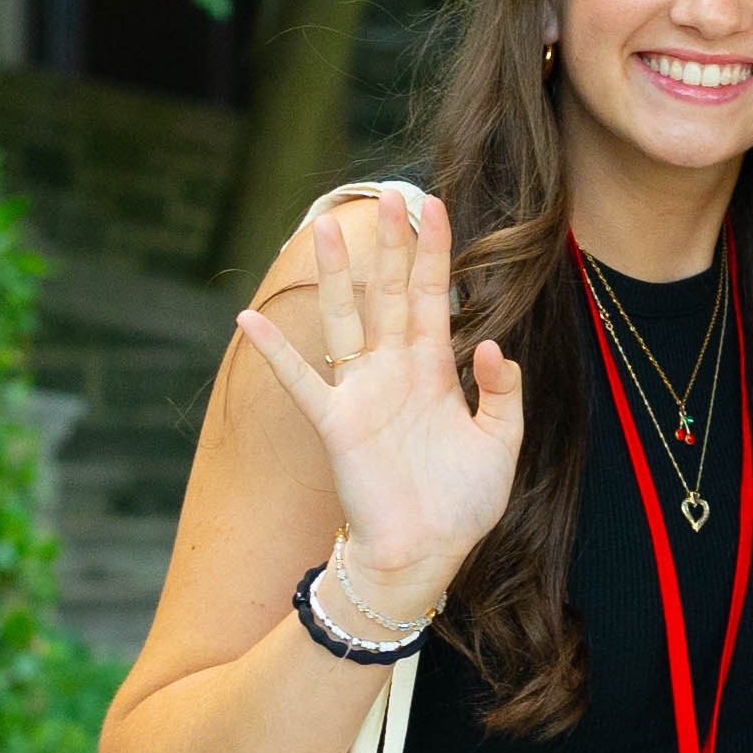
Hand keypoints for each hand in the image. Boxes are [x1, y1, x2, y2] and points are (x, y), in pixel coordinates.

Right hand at [229, 185, 522, 611]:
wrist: (424, 557)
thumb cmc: (461, 505)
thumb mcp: (501, 444)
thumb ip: (504, 393)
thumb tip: (495, 344)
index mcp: (436, 371)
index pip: (436, 298)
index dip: (435, 254)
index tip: (436, 206)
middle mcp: (396, 372)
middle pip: (391, 293)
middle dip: (390, 245)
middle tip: (388, 195)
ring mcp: (363, 393)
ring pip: (346, 319)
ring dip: (335, 275)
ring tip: (323, 227)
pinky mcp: (337, 424)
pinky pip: (302, 381)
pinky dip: (276, 351)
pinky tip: (249, 318)